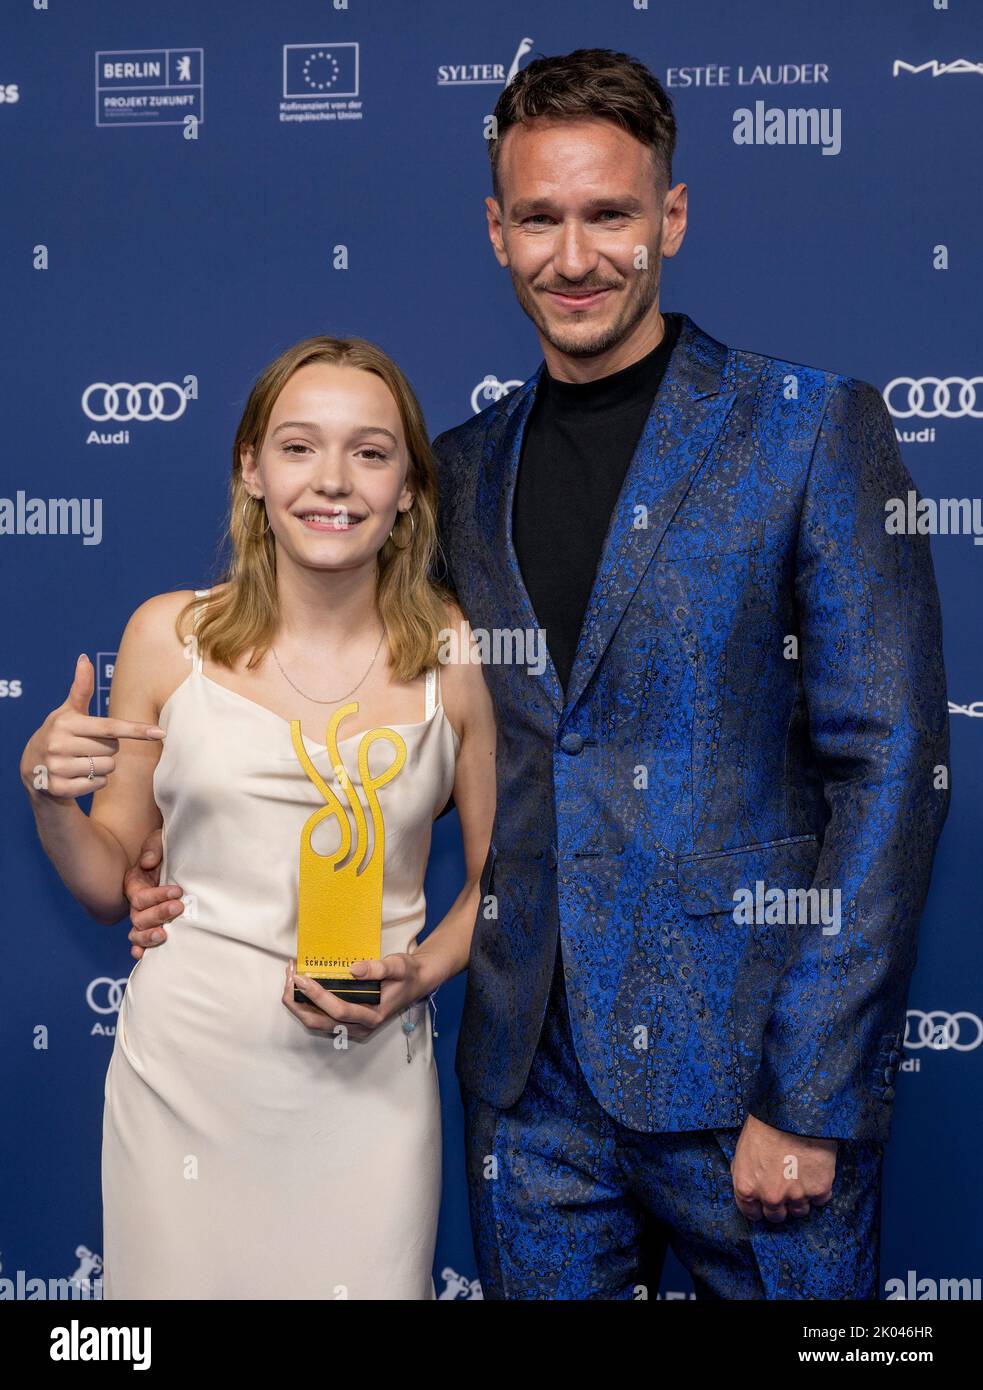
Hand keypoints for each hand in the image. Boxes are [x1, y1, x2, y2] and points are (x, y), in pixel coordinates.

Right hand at [20, 653, 164, 800]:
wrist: (32, 766)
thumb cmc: (60, 733)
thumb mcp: (68, 711)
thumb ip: (81, 688)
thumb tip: (85, 658)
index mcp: (66, 723)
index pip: (110, 727)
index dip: (136, 730)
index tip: (160, 733)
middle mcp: (59, 744)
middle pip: (113, 749)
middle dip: (107, 748)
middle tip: (88, 746)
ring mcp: (58, 767)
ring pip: (107, 768)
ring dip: (103, 766)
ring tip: (83, 760)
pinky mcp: (59, 788)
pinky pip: (98, 784)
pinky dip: (95, 781)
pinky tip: (78, 775)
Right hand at [124, 827, 184, 959]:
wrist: (175, 856)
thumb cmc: (165, 849)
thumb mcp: (159, 841)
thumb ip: (153, 848)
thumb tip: (148, 862)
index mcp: (135, 883)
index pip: (140, 896)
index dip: (157, 896)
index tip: (177, 891)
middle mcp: (136, 902)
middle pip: (139, 916)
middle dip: (158, 914)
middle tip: (179, 907)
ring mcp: (144, 914)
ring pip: (137, 931)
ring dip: (148, 936)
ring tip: (164, 935)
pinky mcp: (153, 923)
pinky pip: (140, 940)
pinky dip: (140, 948)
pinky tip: (142, 955)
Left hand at [281, 953, 434, 1040]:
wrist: (415, 983)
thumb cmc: (406, 975)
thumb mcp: (398, 966)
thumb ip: (378, 968)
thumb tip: (353, 969)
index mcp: (373, 1016)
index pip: (339, 1010)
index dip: (317, 995)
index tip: (301, 977)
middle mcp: (360, 1027)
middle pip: (319, 1022)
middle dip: (298, 1002)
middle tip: (290, 976)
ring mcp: (351, 1027)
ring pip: (315, 1023)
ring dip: (298, 1003)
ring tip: (290, 977)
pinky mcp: (345, 1022)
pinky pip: (319, 1018)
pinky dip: (306, 1003)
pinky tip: (302, 984)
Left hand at [730, 1113, 836, 1222]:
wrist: (794, 1111)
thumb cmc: (765, 1125)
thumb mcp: (743, 1150)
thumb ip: (744, 1174)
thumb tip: (749, 1188)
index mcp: (747, 1187)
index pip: (752, 1213)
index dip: (759, 1208)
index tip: (765, 1204)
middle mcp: (770, 1197)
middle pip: (777, 1216)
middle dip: (781, 1205)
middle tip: (785, 1187)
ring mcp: (796, 1196)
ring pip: (800, 1211)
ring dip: (801, 1198)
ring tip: (801, 1175)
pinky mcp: (819, 1190)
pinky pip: (821, 1200)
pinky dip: (819, 1189)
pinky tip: (815, 1171)